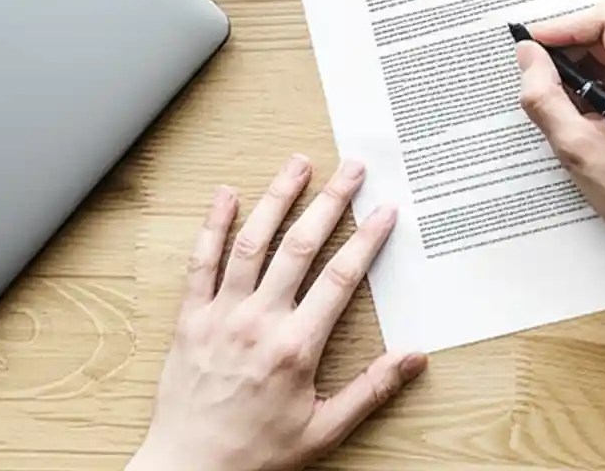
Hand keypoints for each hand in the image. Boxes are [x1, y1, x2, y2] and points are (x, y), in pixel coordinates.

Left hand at [127, 155, 427, 470]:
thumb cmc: (257, 454)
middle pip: (301, 246)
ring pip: (252, 243)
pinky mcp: (190, 318)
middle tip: (352, 169)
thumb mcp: (325, 430)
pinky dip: (213, 226)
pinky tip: (225, 195)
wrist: (190, 470)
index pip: (341, 278)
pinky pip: (200, 262)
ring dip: (277, 199)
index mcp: (296, 346)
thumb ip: (371, 390)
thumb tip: (414, 358)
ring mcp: (220, 314)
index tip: (385, 211)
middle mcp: (259, 321)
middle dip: (330, 202)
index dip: (367, 239)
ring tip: (298, 164)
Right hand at [515, 0, 604, 260]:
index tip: (536, 44)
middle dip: (570, 50)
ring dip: (583, 68)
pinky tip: (586, 111)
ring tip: (566, 105)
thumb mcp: (576, 148)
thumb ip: (544, 96)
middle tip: (542, 79)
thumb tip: (528, 56)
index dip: (566, 25)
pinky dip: (598, 79)